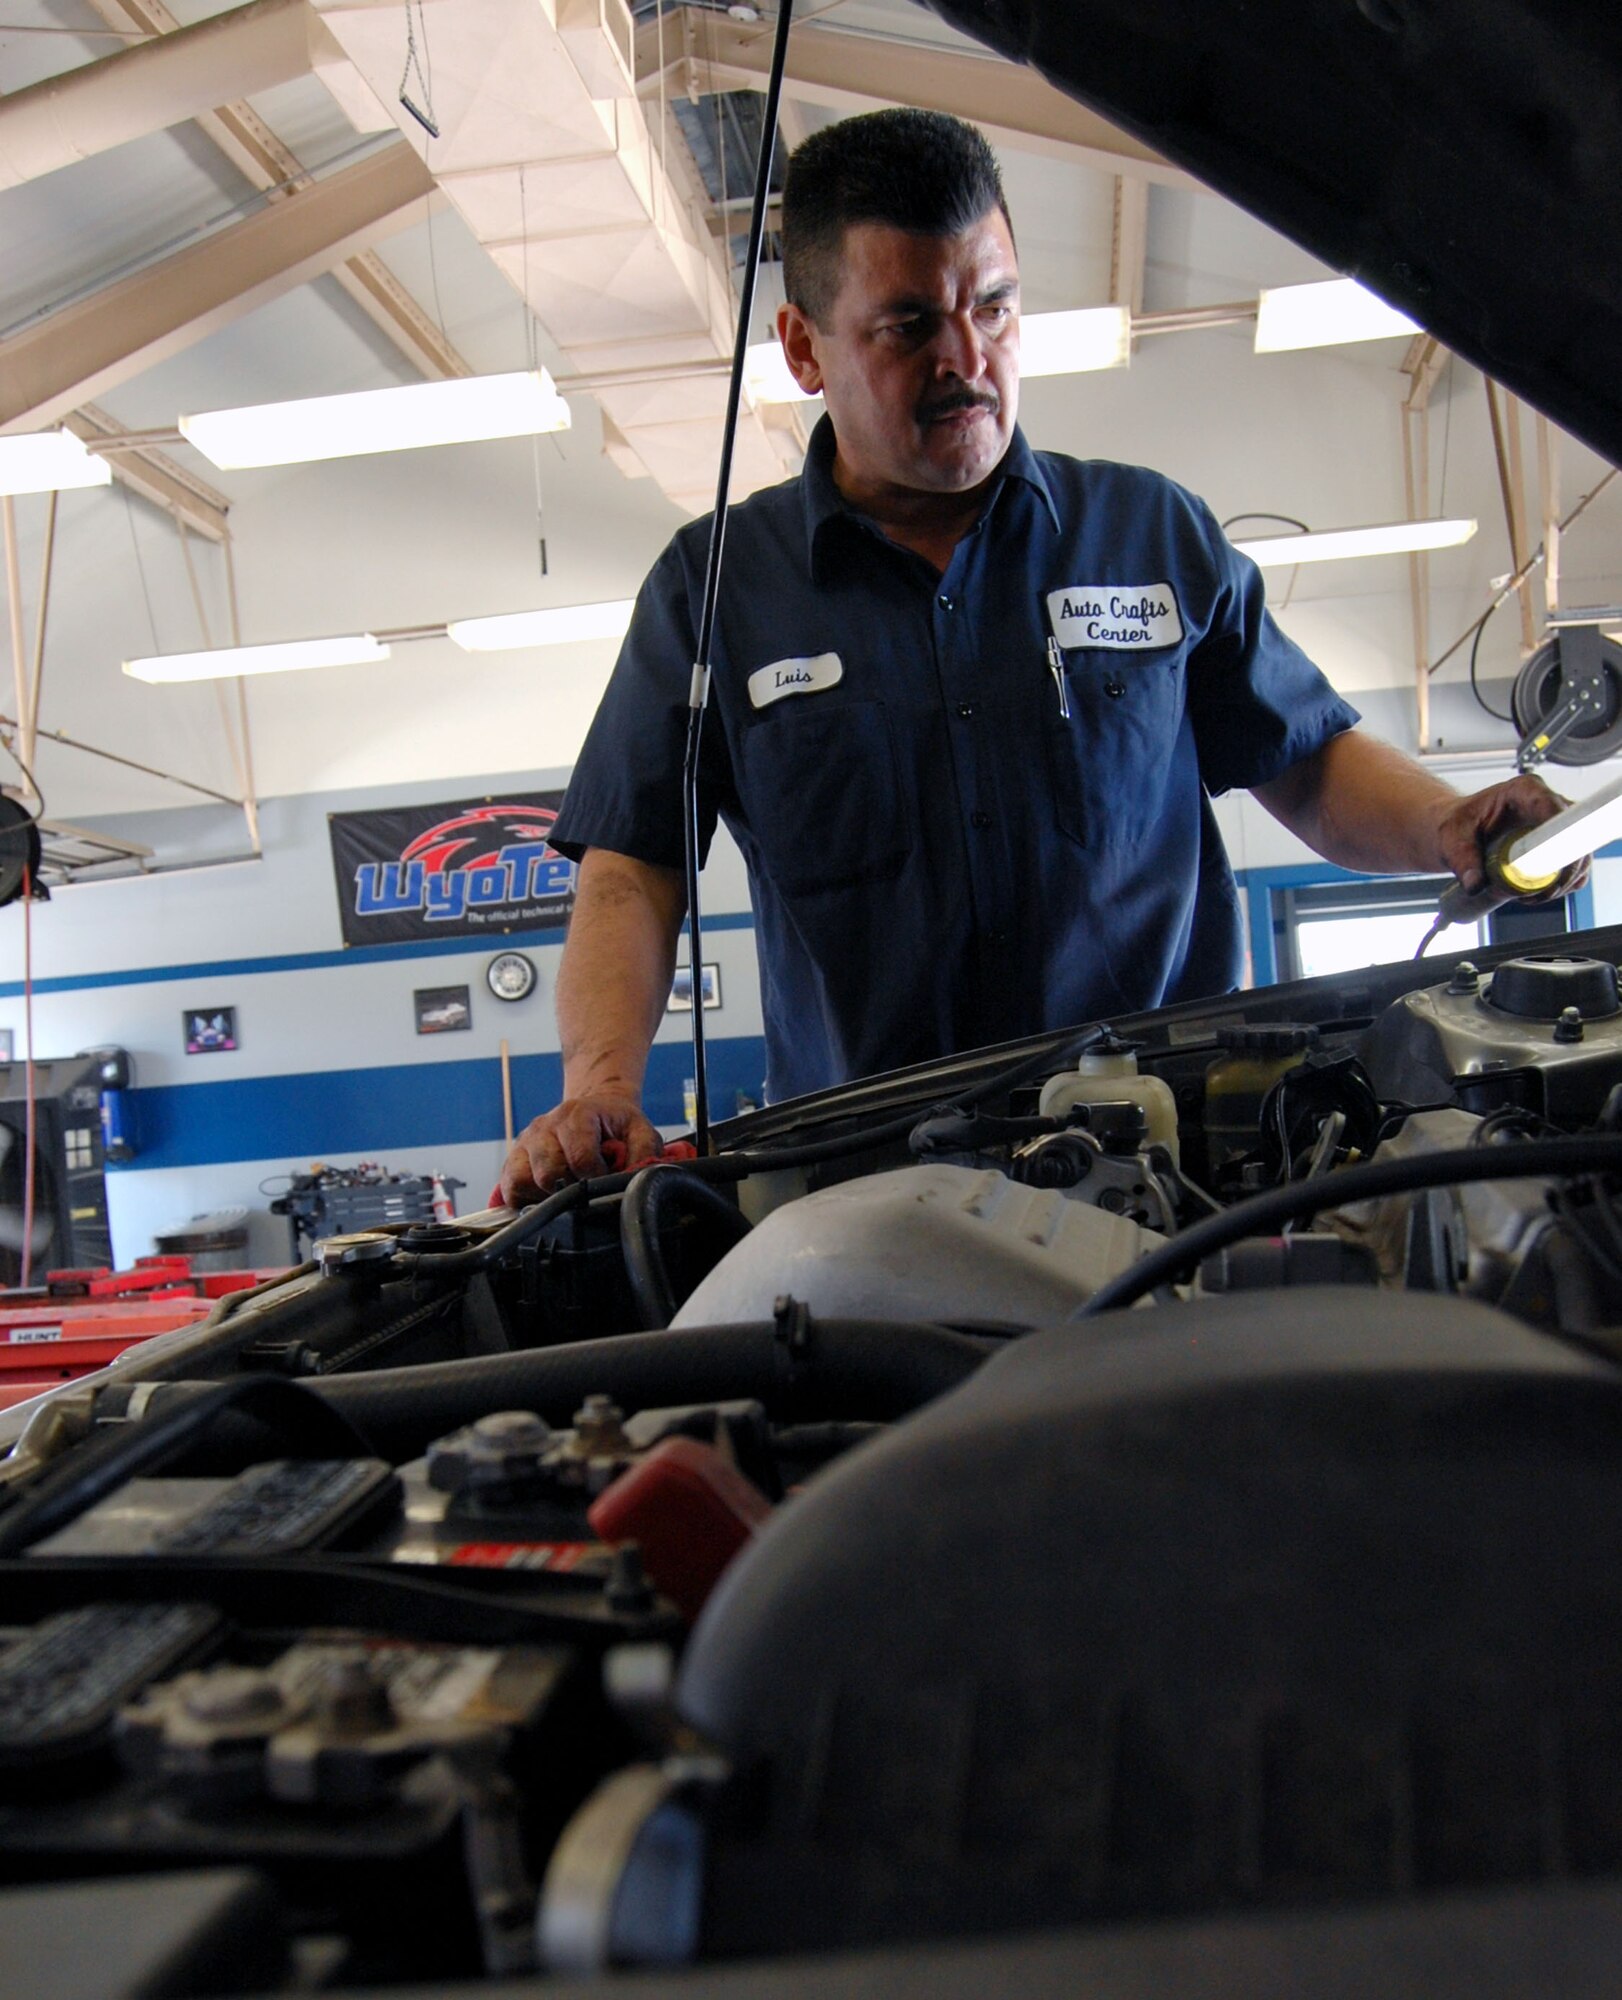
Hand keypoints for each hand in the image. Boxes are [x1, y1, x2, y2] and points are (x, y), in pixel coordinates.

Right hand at [500, 1093, 665, 1206]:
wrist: (595, 1107)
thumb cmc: (615, 1122)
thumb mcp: (640, 1130)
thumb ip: (644, 1153)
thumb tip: (635, 1181)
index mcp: (576, 1114)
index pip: (579, 1158)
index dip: (595, 1178)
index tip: (604, 1179)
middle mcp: (544, 1127)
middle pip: (548, 1173)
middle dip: (570, 1188)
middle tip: (585, 1186)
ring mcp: (525, 1143)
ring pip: (523, 1181)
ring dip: (545, 1194)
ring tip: (566, 1189)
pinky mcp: (513, 1159)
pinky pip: (509, 1188)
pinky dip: (526, 1199)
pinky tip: (547, 1195)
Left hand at [1433, 773, 1587, 903]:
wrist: (1456, 833)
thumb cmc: (1455, 826)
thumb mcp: (1451, 839)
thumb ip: (1462, 860)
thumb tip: (1475, 884)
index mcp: (1523, 791)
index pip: (1553, 808)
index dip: (1558, 836)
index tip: (1549, 864)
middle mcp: (1546, 803)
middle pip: (1574, 835)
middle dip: (1560, 869)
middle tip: (1535, 893)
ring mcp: (1555, 825)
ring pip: (1578, 856)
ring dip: (1560, 882)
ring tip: (1527, 896)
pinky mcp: (1557, 846)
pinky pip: (1572, 869)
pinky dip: (1559, 886)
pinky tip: (1534, 895)